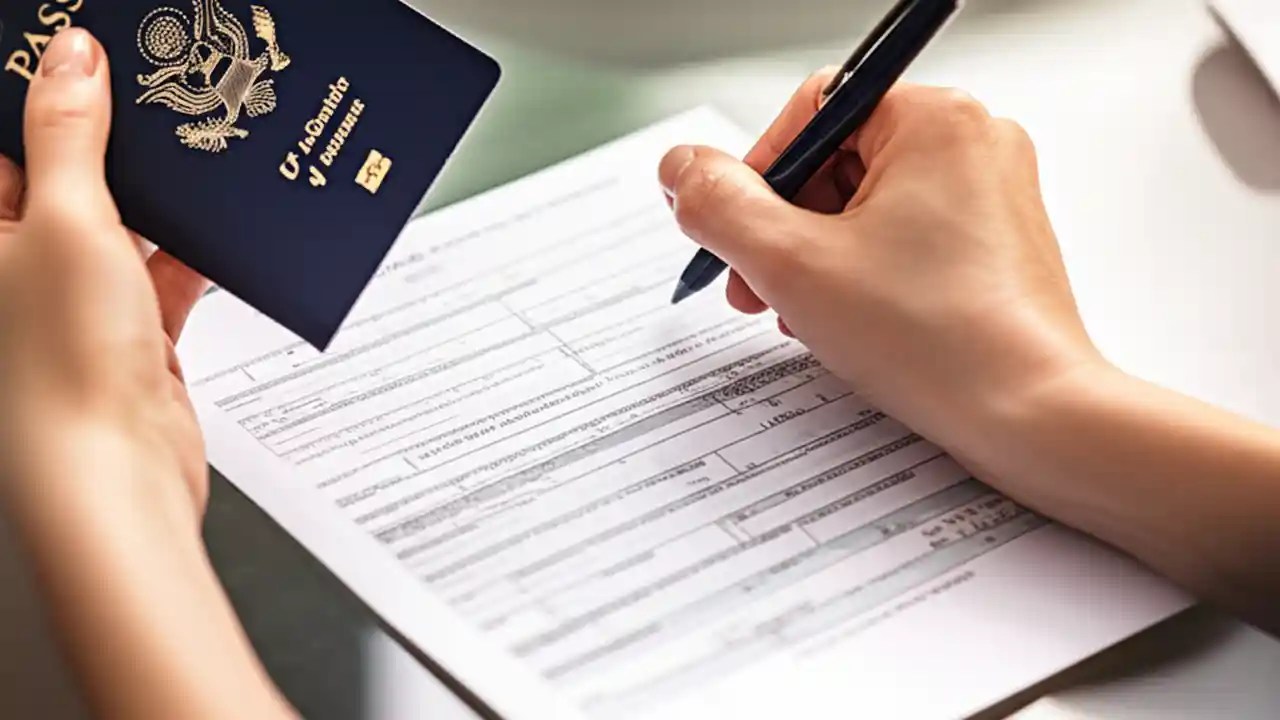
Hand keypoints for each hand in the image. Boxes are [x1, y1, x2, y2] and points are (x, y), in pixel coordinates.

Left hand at [0, 29, 208, 525]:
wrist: (116, 478)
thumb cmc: (62, 372)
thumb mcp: (68, 223)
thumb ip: (71, 135)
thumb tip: (71, 60)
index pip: (1, 145)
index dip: (37, 94)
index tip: (85, 55)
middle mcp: (14, 269)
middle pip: (60, 179)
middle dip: (107, 141)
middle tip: (150, 96)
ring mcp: (71, 305)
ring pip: (115, 227)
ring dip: (154, 200)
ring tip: (192, 159)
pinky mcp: (127, 336)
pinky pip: (161, 278)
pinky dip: (190, 258)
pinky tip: (217, 236)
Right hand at [659, 71, 1105, 465]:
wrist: (1033, 417)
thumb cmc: (934, 339)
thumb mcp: (792, 264)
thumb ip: (719, 206)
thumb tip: (682, 169)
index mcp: (935, 118)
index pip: (811, 111)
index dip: (757, 174)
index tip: (734, 233)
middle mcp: (973, 141)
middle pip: (836, 160)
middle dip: (783, 228)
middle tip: (758, 287)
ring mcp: (991, 194)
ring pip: (866, 206)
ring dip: (815, 257)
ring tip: (801, 314)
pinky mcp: (996, 244)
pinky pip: (904, 238)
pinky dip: (861, 274)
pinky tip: (845, 323)